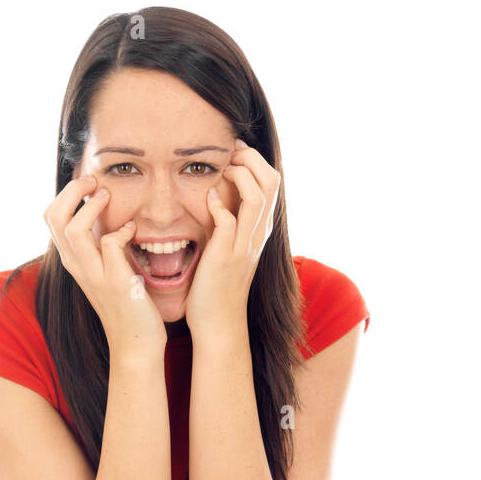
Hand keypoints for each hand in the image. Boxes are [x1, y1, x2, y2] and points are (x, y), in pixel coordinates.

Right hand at [43, 175, 166, 357]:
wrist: (135, 347)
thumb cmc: (126, 309)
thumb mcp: (107, 274)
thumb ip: (102, 250)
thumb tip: (110, 222)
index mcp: (74, 263)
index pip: (51, 219)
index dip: (66, 195)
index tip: (89, 187)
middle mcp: (78, 267)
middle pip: (53, 217)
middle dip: (72, 190)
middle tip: (94, 182)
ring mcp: (95, 275)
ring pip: (74, 228)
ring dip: (91, 205)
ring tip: (107, 197)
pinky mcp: (116, 282)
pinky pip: (110, 243)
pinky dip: (122, 231)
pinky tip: (133, 231)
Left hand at [184, 139, 280, 337]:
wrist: (218, 324)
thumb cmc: (218, 289)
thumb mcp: (230, 251)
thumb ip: (229, 226)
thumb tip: (217, 199)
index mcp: (260, 232)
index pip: (272, 184)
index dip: (256, 163)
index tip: (235, 155)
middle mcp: (257, 236)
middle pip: (271, 182)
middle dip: (252, 160)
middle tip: (231, 154)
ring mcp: (244, 245)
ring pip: (257, 196)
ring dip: (240, 175)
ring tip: (223, 170)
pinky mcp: (226, 256)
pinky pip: (228, 221)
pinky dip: (218, 206)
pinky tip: (208, 200)